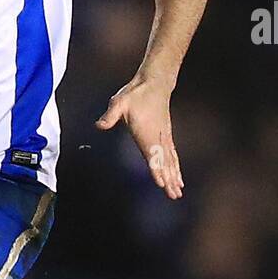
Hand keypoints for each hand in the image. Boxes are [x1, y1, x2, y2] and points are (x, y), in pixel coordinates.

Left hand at [95, 77, 183, 199]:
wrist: (154, 82)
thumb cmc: (135, 94)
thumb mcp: (119, 102)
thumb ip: (110, 115)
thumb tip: (99, 125)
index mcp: (146, 133)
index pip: (151, 155)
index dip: (156, 170)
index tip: (161, 183)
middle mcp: (157, 137)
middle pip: (164, 163)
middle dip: (168, 180)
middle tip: (174, 196)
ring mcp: (163, 136)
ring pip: (170, 161)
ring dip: (174, 176)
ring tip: (178, 191)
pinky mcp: (166, 135)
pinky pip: (172, 154)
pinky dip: (176, 166)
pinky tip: (178, 176)